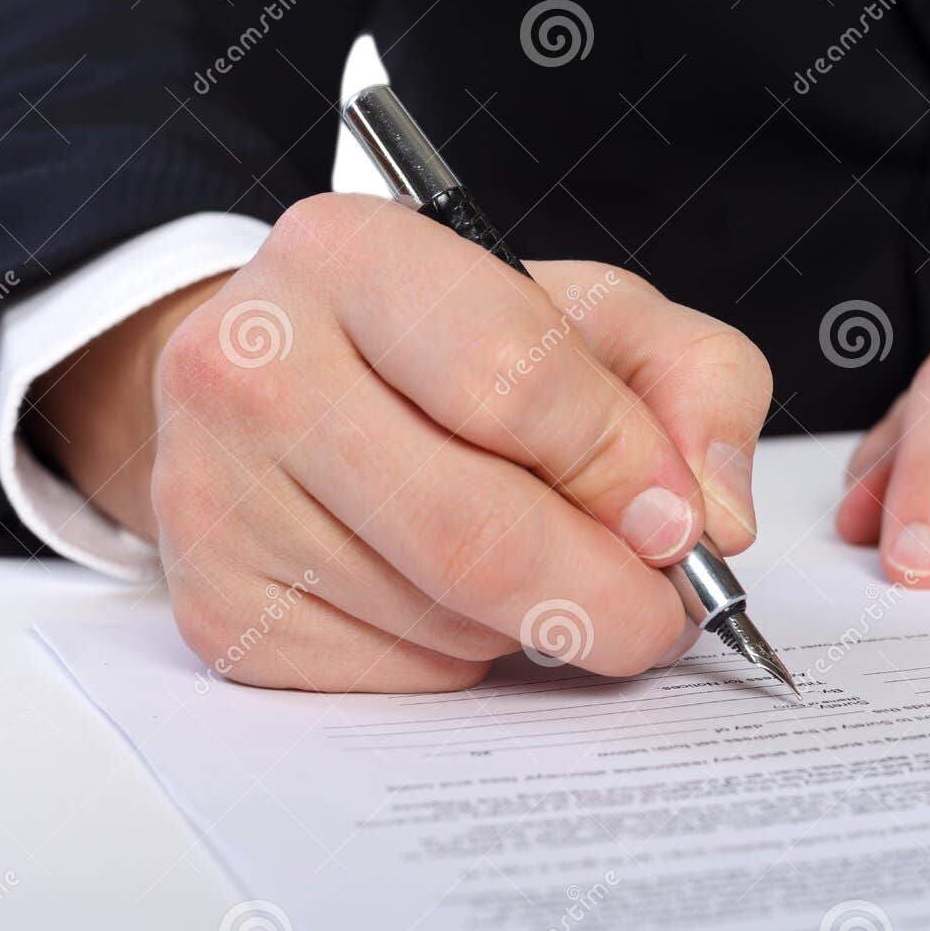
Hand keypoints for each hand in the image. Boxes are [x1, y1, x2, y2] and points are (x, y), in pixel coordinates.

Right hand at [29, 193, 771, 690]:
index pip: (515, 382)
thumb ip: (692, 384)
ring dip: (533, 627)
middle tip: (661, 613)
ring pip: (440, 619)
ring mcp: (214, 494)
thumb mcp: (595, 317)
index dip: (624, 471)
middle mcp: (253, 366)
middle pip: (474, 533)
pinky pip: (391, 675)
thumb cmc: (452, 346)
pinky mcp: (214, 604)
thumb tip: (714, 521)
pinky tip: (455, 599)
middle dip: (605, 598)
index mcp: (351, 255)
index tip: (681, 523)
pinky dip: (461, 658)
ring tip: (545, 576)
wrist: (286, 383)